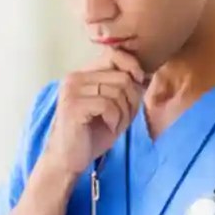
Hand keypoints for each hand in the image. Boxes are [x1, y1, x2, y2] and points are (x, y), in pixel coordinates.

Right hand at [41, 49, 145, 177]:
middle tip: (123, 117)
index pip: (113, 54)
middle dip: (131, 99)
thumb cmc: (91, 135)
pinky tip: (108, 127)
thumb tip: (145, 74)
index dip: (132, 65)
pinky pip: (108, 105)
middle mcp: (75, 78)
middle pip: (121, 76)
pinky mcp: (73, 106)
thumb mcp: (114, 108)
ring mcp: (72, 91)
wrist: (68, 160)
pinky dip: (115, 119)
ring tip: (113, 124)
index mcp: (82, 75)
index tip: (140, 81)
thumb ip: (125, 89)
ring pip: (117, 91)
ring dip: (123, 112)